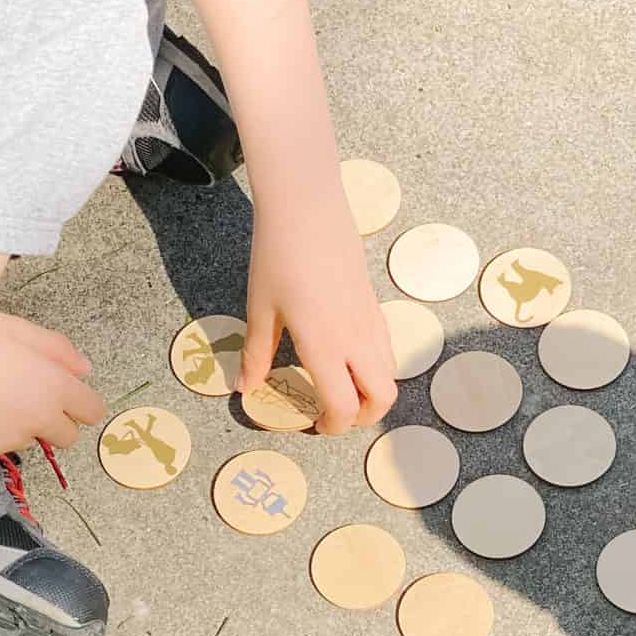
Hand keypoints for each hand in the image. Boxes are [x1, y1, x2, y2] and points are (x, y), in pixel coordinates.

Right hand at [0, 309, 106, 461]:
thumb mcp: (18, 329)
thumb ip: (59, 351)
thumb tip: (83, 371)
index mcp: (53, 388)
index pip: (91, 411)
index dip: (81, 403)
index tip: (69, 396)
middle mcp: (36, 420)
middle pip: (67, 436)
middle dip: (56, 420)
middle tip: (27, 396)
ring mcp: (7, 441)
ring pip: (28, 439)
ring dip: (19, 424)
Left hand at [242, 189, 396, 433]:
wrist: (307, 208)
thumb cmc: (277, 257)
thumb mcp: (260, 309)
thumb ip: (257, 354)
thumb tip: (245, 386)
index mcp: (325, 348)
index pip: (344, 407)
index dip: (332, 427)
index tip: (315, 425)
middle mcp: (356, 340)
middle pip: (382, 398)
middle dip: (364, 417)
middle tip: (335, 414)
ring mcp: (370, 321)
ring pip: (390, 373)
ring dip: (373, 391)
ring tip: (343, 387)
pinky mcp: (374, 303)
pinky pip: (386, 347)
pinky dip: (376, 364)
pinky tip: (348, 353)